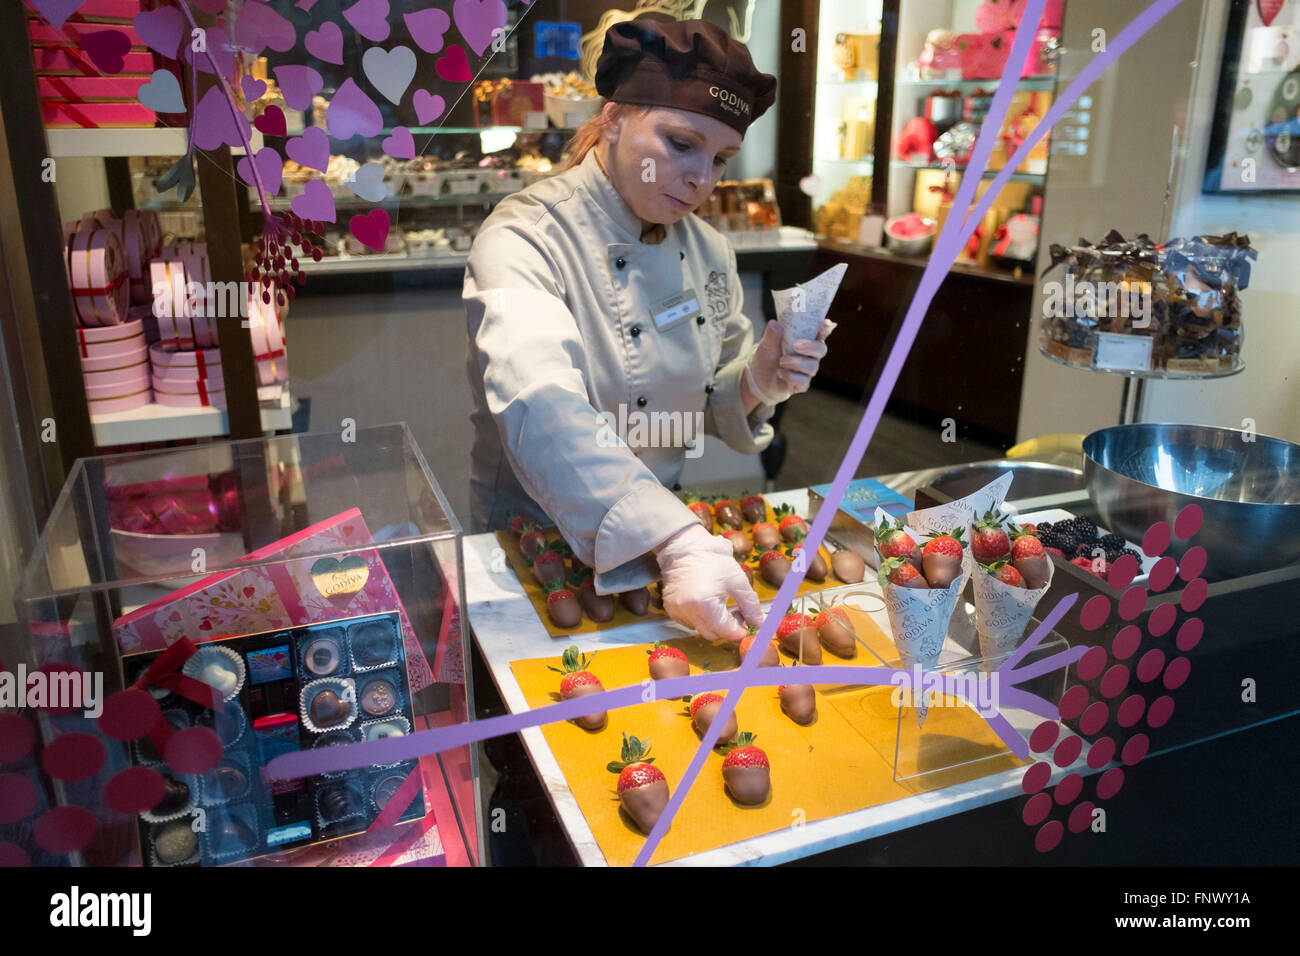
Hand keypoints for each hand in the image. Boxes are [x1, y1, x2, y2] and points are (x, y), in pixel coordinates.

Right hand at [654, 524, 760, 642]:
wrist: (686, 549)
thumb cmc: (714, 562)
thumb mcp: (738, 582)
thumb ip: (750, 606)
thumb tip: (759, 623)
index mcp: (705, 605)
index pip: (727, 631)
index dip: (740, 629)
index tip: (747, 621)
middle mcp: (688, 612)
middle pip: (713, 634)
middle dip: (727, 628)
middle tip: (736, 612)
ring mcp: (677, 612)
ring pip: (701, 629)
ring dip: (714, 623)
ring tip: (720, 603)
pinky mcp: (671, 609)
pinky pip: (690, 622)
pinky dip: (701, 617)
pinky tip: (705, 601)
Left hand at [743, 318, 834, 405]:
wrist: (758, 379)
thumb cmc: (767, 357)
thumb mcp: (767, 344)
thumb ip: (772, 334)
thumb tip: (774, 324)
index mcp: (805, 340)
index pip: (820, 333)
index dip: (825, 328)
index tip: (825, 323)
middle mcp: (810, 355)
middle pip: (821, 349)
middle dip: (810, 347)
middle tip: (796, 346)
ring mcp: (807, 370)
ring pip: (812, 366)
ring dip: (796, 363)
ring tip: (781, 361)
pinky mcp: (802, 384)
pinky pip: (803, 381)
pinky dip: (791, 376)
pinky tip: (780, 373)